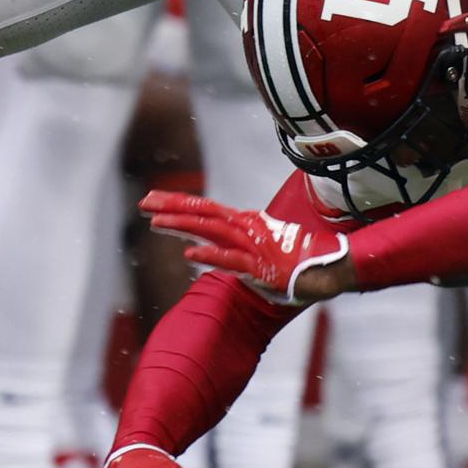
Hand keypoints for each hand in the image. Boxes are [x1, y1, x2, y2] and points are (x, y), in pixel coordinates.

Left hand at [139, 189, 353, 304]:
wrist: (324, 268)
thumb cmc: (291, 258)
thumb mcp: (258, 244)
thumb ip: (235, 241)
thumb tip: (210, 243)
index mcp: (243, 221)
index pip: (204, 208)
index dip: (176, 203)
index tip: (151, 200)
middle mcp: (244, 228)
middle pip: (202, 213)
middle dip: (171, 207)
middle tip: (144, 202)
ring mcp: (251, 246)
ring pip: (211, 232)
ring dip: (183, 227)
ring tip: (156, 223)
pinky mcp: (258, 266)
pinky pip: (230, 260)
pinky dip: (209, 256)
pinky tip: (189, 255)